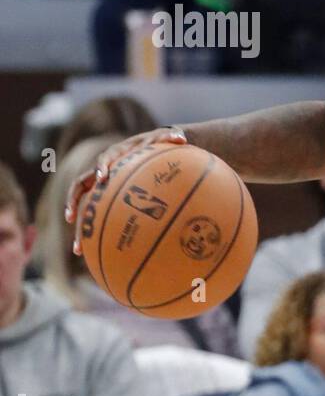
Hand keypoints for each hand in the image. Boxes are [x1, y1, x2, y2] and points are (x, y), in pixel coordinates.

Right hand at [64, 127, 187, 255]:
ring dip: (80, 228)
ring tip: (78, 250)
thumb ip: (170, 139)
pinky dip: (97, 237)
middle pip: (81, 188)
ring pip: (85, 209)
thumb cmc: (159, 146)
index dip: (101, 167)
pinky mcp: (107, 202)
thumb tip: (182, 138)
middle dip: (74, 202)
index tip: (102, 177)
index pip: (103, 160)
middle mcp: (102, 174)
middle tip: (71, 217)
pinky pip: (98, 219)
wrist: (152, 151)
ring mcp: (102, 189)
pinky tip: (99, 257)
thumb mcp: (165, 140)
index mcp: (115, 156)